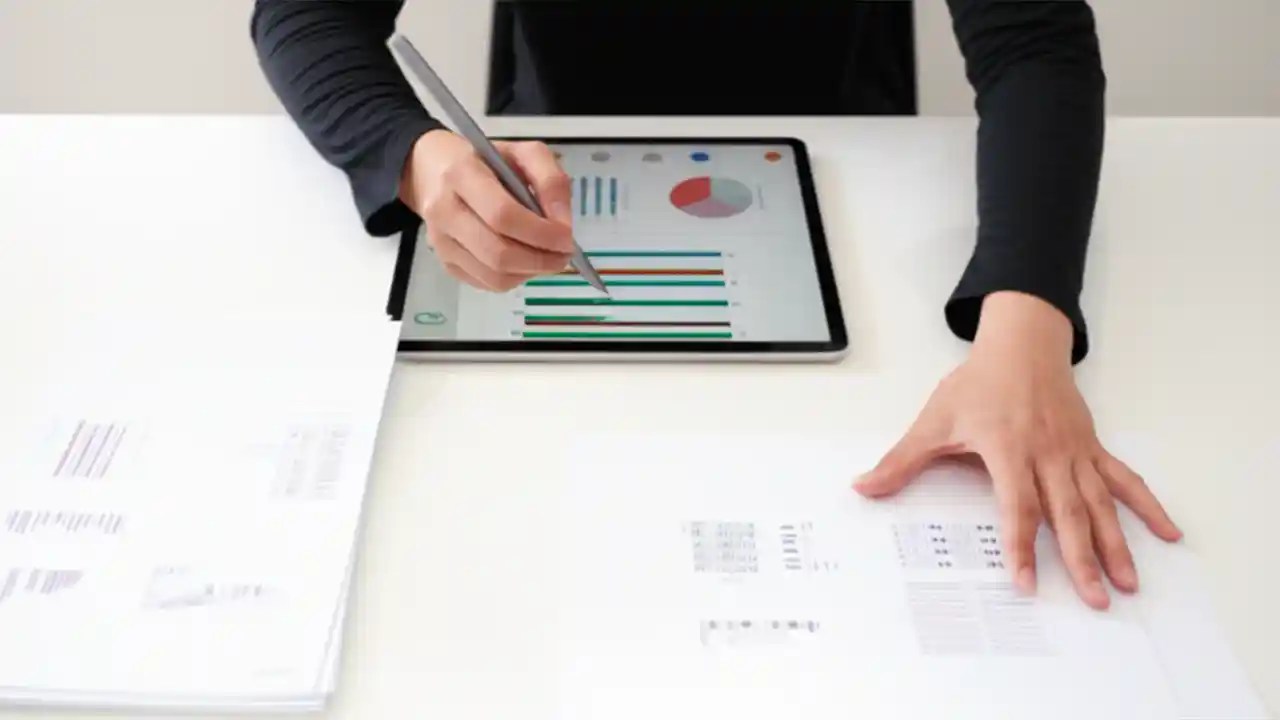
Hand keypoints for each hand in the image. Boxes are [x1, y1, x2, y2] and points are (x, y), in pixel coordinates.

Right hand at [399, 130, 574, 291]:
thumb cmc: (486, 161)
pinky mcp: (444, 262)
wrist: (433, 169)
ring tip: (547, 258)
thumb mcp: (523, 153)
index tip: (566, 239)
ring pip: (494, 275)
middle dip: (540, 260)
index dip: (540, 234)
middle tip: (563, 255)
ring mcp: (440, 241)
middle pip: (498, 253)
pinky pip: (487, 283)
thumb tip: (562, 225)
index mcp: (462, 174)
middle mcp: (444, 210)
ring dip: (530, 272)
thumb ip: (550, 181)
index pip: (503, 216)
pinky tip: (524, 261)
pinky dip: (515, 278)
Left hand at [854, 292, 1181, 609]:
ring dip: (1116, 545)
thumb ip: (901, 460)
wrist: (1021, 345)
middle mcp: (1048, 453)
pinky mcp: (1092, 447)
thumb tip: (864, 487)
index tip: (1026, 581)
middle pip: (1068, 513)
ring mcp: (1075, 452)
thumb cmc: (979, 382)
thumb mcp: (934, 419)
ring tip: (1127, 583)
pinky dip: (1147, 506)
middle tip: (1093, 600)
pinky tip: (1167, 533)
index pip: (1017, 506)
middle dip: (1080, 559)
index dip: (1021, 546)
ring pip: (1100, 504)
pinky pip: (1124, 480)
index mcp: (1008, 448)